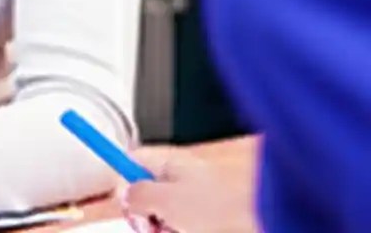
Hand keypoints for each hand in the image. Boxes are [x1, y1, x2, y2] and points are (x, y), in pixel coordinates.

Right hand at [121, 147, 258, 232]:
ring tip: (181, 232)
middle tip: (154, 226)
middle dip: (145, 217)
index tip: (126, 203)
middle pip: (144, 196)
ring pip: (161, 220)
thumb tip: (125, 195)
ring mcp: (193, 202)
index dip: (123, 182)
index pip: (132, 161)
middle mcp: (180, 180)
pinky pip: (176, 229)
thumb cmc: (221, 208)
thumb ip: (138, 194)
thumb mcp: (167, 200)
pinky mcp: (202, 223)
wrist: (262, 225)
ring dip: (164, 230)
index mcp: (170, 163)